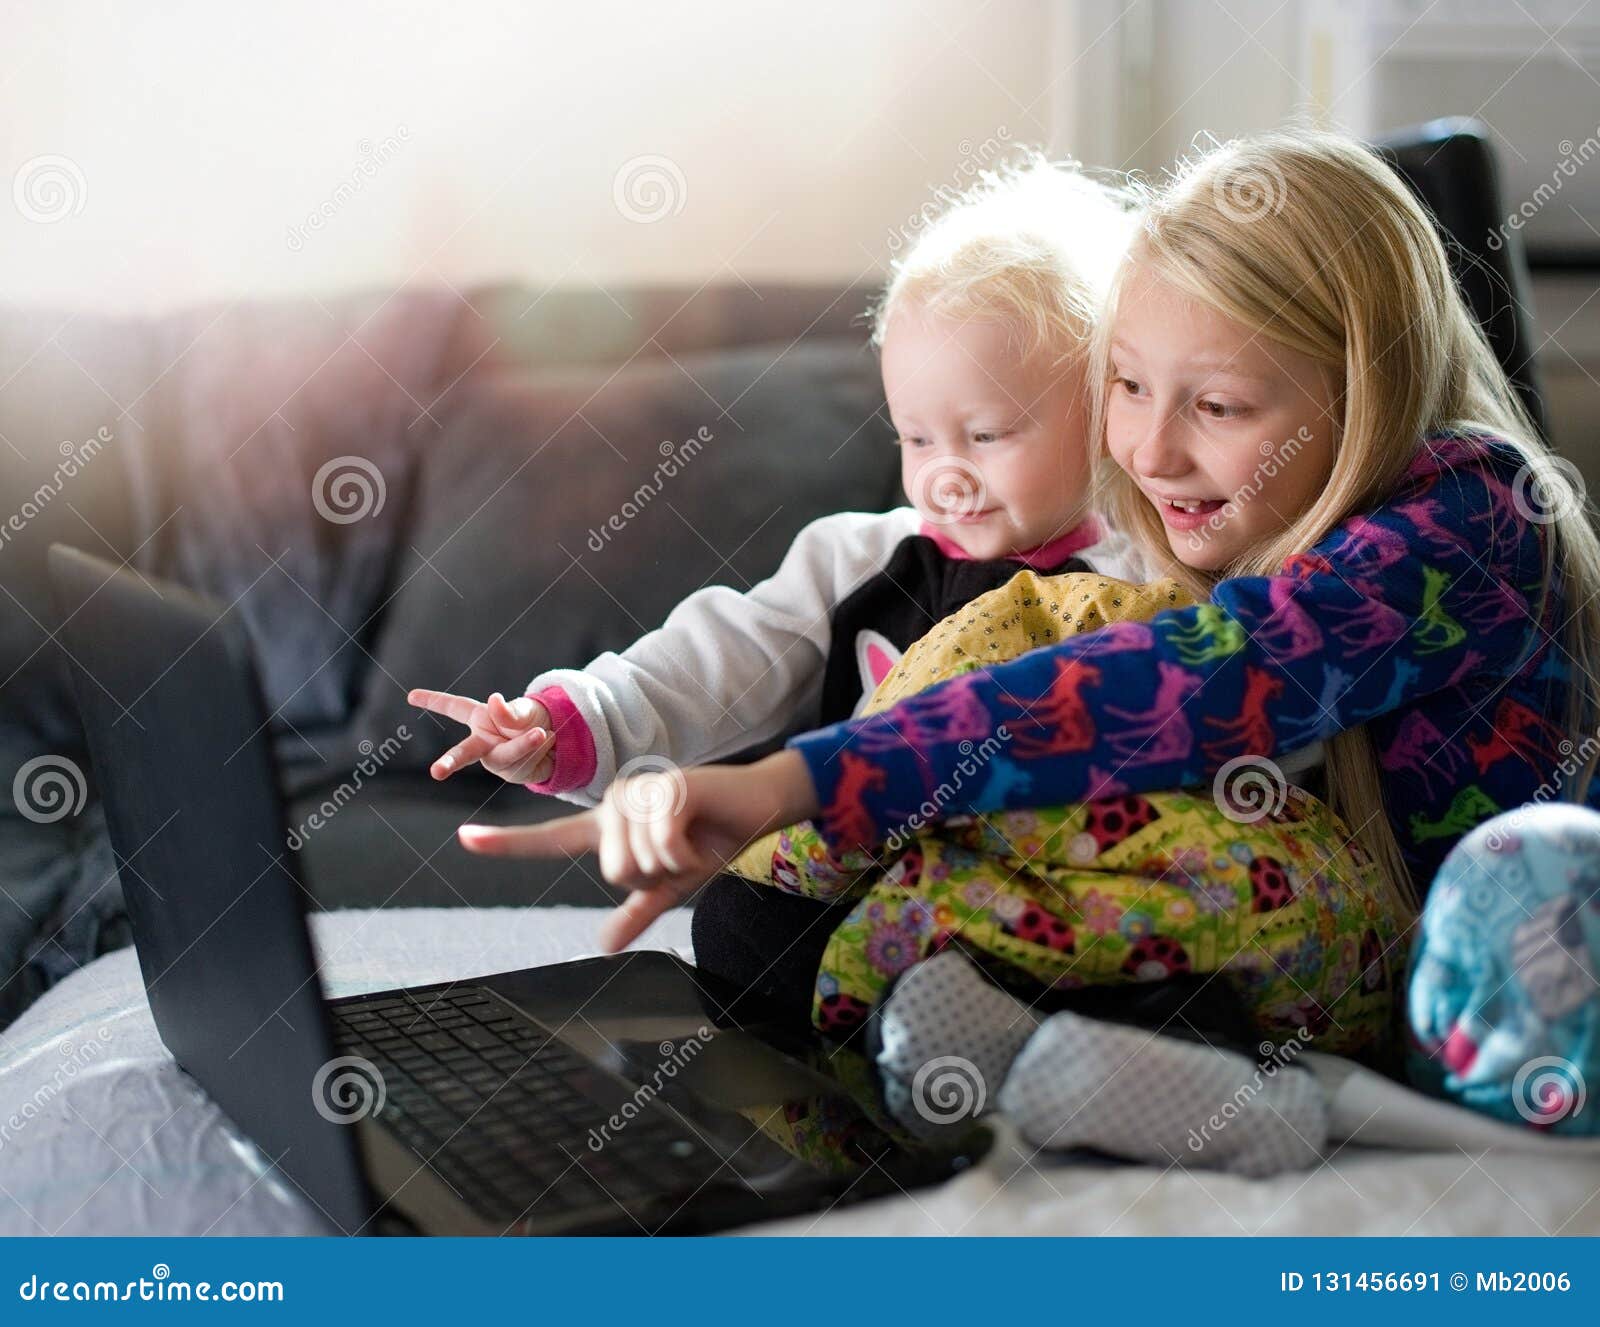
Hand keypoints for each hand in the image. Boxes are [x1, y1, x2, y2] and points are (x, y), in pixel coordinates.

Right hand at [408, 688, 554, 782]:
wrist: (559, 742)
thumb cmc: (532, 720)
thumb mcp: (524, 710)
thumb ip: (509, 711)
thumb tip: (494, 702)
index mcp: (481, 719)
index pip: (455, 707)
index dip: (433, 701)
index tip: (410, 696)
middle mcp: (484, 742)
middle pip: (464, 752)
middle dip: (450, 762)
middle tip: (436, 772)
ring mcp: (497, 760)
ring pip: (507, 755)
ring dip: (525, 745)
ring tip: (543, 733)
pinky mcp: (512, 773)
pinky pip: (525, 764)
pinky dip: (540, 750)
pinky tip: (548, 742)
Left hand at [457, 749, 820, 950]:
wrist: (757, 808)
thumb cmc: (711, 840)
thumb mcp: (670, 885)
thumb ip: (636, 912)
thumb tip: (605, 946)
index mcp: (609, 826)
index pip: (550, 838)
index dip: (507, 843)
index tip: (464, 839)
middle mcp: (616, 804)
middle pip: (612, 870)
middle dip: (653, 878)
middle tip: (679, 856)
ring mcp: (640, 793)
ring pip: (637, 861)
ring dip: (673, 865)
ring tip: (691, 840)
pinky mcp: (669, 788)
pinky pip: (664, 845)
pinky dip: (687, 856)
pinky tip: (700, 835)